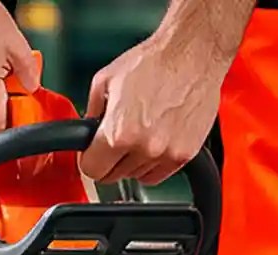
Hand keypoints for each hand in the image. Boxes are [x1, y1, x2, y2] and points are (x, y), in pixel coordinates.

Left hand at [79, 36, 226, 185]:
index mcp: (118, 132)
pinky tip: (154, 141)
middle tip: (116, 140)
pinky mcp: (185, 154)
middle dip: (110, 160)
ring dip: (133, 161)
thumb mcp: (105, 80)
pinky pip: (161, 174)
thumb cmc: (154, 62)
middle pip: (114, 175)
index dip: (89, 160)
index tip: (92, 154)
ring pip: (137, 176)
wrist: (191, 55)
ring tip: (140, 134)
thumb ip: (90, 111)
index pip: (92, 169)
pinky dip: (154, 164)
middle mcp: (144, 147)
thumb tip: (86, 130)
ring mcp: (167, 153)